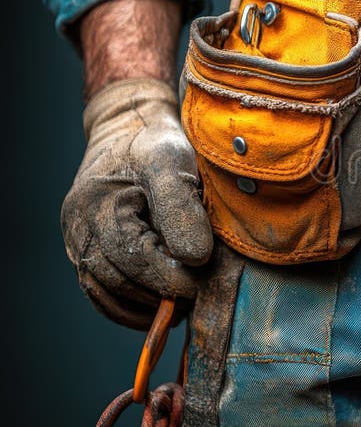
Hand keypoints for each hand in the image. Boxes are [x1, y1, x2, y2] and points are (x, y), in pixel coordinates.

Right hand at [62, 78, 212, 328]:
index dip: (171, 276)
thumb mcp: (172, 160)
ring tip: (182, 304)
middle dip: (160, 294)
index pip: (133, 256)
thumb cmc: (154, 143)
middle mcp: (80, 226)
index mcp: (99, 204)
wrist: (129, 129)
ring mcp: (78, 240)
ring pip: (106, 292)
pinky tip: (159, 308)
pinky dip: (128, 308)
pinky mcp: (85, 251)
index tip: (204, 281)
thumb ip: (181, 206)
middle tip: (199, 297)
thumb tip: (195, 258)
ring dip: (145, 306)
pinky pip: (100, 292)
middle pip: (117, 279)